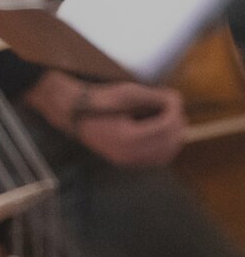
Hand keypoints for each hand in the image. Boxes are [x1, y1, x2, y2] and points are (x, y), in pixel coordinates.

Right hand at [28, 73, 186, 167]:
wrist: (77, 116)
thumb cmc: (101, 101)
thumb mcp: (129, 93)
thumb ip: (157, 97)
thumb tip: (178, 101)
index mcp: (127, 138)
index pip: (166, 126)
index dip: (175, 110)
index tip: (173, 98)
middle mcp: (128, 155)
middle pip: (170, 141)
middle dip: (177, 122)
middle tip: (172, 107)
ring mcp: (128, 162)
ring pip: (168, 153)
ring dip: (174, 135)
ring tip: (168, 118)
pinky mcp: (129, 163)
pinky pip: (158, 159)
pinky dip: (166, 146)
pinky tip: (161, 132)